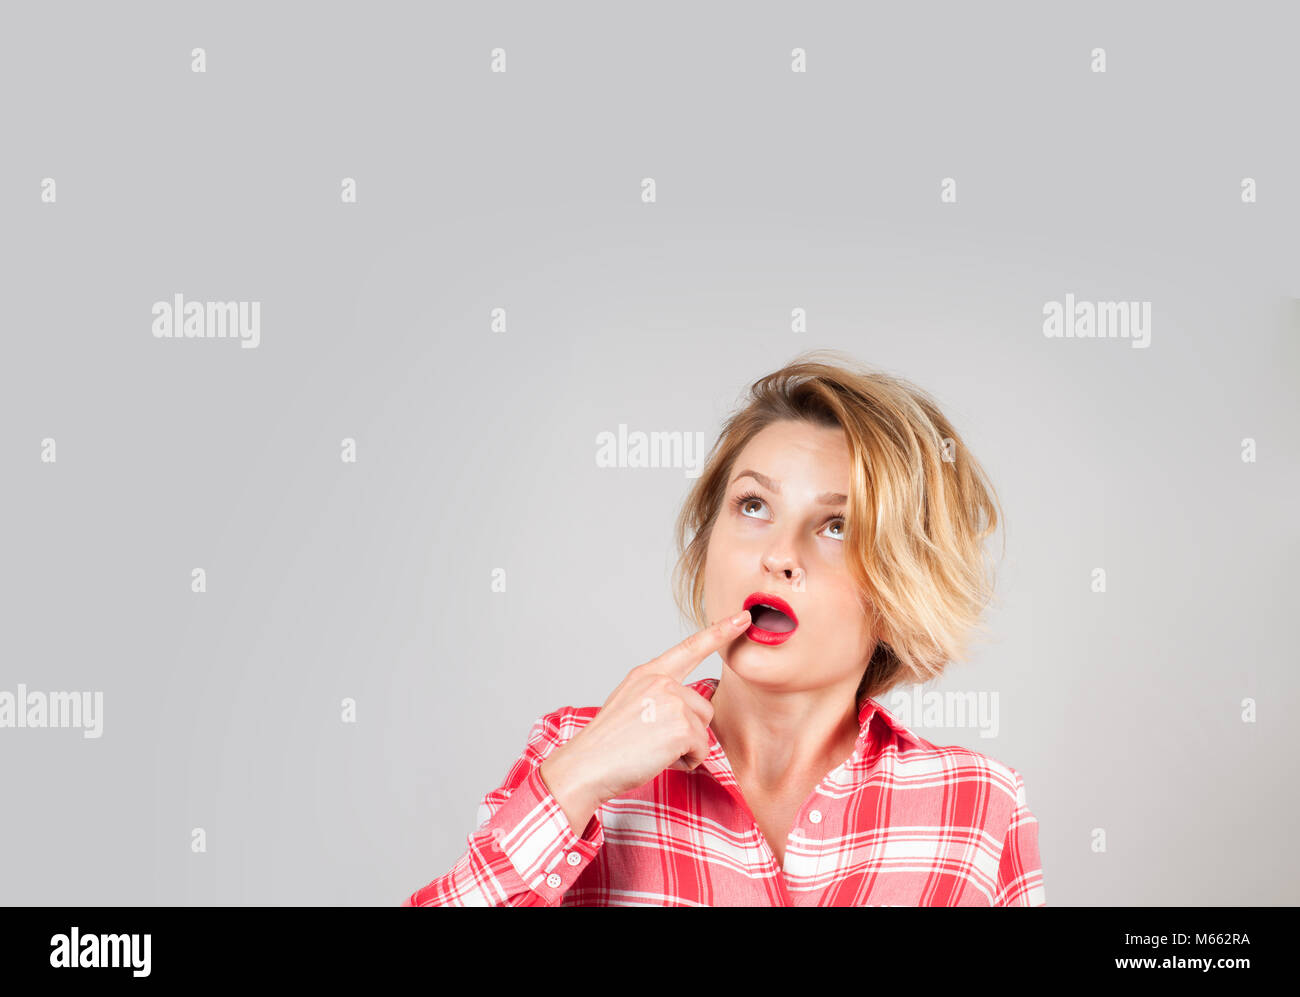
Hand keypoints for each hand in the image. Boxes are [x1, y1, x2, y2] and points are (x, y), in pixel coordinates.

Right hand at [539, 610, 751, 814]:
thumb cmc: (606, 743)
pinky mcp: (682, 726)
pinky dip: (686, 763)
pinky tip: (658, 760)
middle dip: (688, 731)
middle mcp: (662, 682)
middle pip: (703, 708)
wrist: (587, 764)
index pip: (690, 648)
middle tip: (652, 741)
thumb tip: (686, 710)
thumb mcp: (629, 704)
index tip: (742, 619)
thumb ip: (658, 696)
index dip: (719, 633)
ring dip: (686, 748)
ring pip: (704, 730)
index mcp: (648, 673)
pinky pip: (701, 750)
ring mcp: (672, 702)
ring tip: (652, 750)